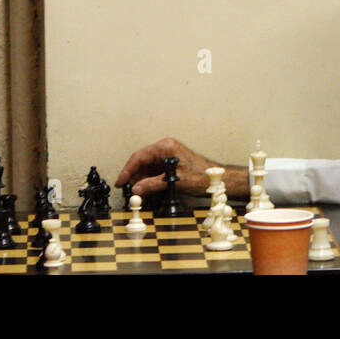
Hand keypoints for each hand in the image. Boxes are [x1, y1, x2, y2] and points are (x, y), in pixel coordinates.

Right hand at [115, 137, 246, 198]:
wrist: (218, 178)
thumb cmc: (202, 176)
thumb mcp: (175, 182)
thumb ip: (153, 184)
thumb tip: (137, 189)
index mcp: (166, 146)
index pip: (139, 156)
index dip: (127, 169)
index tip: (120, 181)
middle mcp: (166, 147)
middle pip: (142, 160)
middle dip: (133, 175)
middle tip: (126, 189)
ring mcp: (168, 154)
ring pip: (147, 165)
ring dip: (140, 178)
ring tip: (135, 192)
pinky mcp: (171, 162)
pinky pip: (154, 169)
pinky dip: (148, 179)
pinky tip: (145, 189)